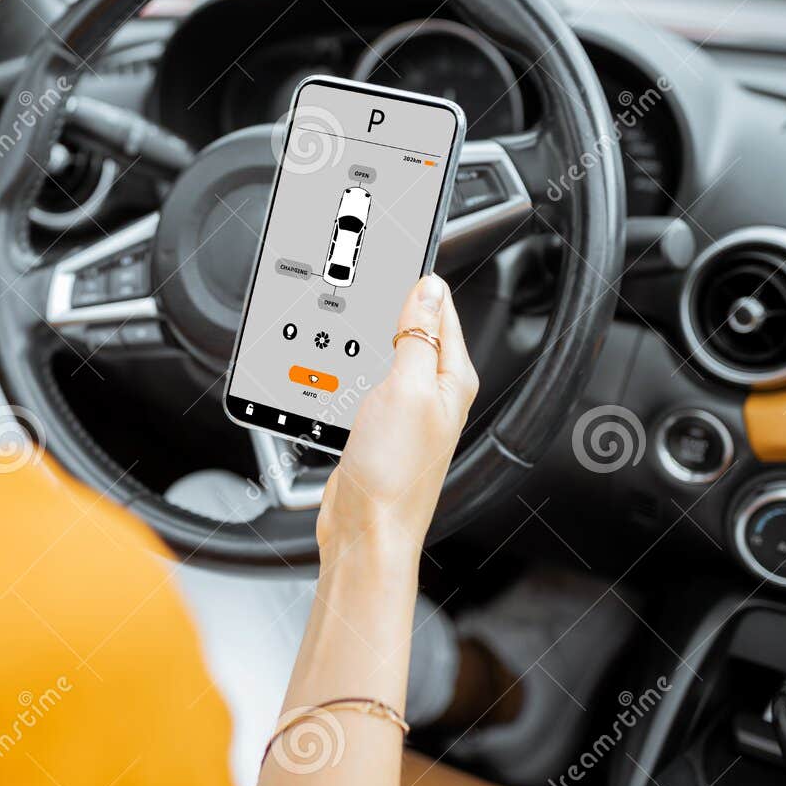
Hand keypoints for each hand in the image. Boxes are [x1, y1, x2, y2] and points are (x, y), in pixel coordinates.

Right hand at [317, 274, 478, 561]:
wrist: (366, 530)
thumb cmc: (394, 473)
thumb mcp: (407, 389)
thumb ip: (418, 335)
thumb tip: (429, 287)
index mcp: (451, 377)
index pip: (440, 308)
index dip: (417, 280)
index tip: (393, 255)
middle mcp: (433, 392)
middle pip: (412, 328)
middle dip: (387, 305)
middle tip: (360, 283)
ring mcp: (405, 410)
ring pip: (384, 353)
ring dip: (364, 338)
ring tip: (346, 321)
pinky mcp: (378, 426)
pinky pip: (365, 382)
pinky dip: (348, 369)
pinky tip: (334, 368)